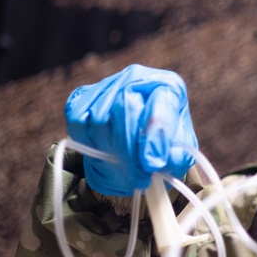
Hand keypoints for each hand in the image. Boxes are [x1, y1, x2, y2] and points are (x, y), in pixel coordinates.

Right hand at [64, 64, 197, 196]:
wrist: (136, 147)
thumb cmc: (162, 149)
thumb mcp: (178, 155)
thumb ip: (174, 157)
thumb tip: (153, 160)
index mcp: (168, 87)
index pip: (159, 108)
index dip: (154, 137)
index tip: (152, 164)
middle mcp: (136, 78)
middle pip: (125, 108)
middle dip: (129, 150)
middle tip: (138, 178)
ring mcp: (107, 85)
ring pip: (99, 118)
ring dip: (110, 151)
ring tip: (125, 170)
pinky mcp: (82, 97)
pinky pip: (77, 121)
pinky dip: (88, 143)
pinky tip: (104, 153)